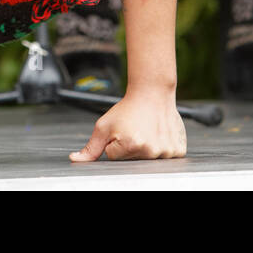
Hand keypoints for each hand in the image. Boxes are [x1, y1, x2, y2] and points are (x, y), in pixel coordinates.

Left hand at [69, 89, 186, 161]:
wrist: (152, 92)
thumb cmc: (128, 108)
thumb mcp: (104, 125)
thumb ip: (90, 147)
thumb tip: (75, 160)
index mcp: (131, 145)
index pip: (114, 158)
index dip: (115, 144)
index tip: (122, 131)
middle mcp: (151, 151)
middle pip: (132, 161)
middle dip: (129, 149)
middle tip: (134, 130)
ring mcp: (167, 151)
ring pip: (149, 160)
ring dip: (146, 149)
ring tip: (146, 131)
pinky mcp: (178, 150)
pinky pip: (166, 157)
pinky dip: (161, 148)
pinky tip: (158, 134)